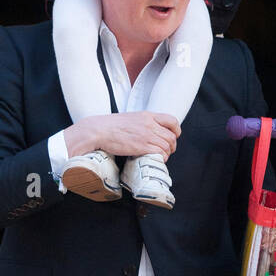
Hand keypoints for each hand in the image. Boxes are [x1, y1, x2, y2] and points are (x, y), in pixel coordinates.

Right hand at [64, 111, 179, 161]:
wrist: (98, 130)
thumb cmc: (111, 126)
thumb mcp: (131, 118)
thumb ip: (143, 123)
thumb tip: (150, 131)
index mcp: (148, 115)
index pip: (172, 120)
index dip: (176, 131)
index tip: (173, 137)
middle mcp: (149, 124)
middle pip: (172, 136)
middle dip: (172, 146)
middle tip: (166, 151)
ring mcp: (146, 135)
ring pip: (167, 146)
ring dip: (166, 154)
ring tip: (160, 157)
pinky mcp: (141, 146)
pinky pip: (160, 153)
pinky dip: (161, 158)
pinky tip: (155, 160)